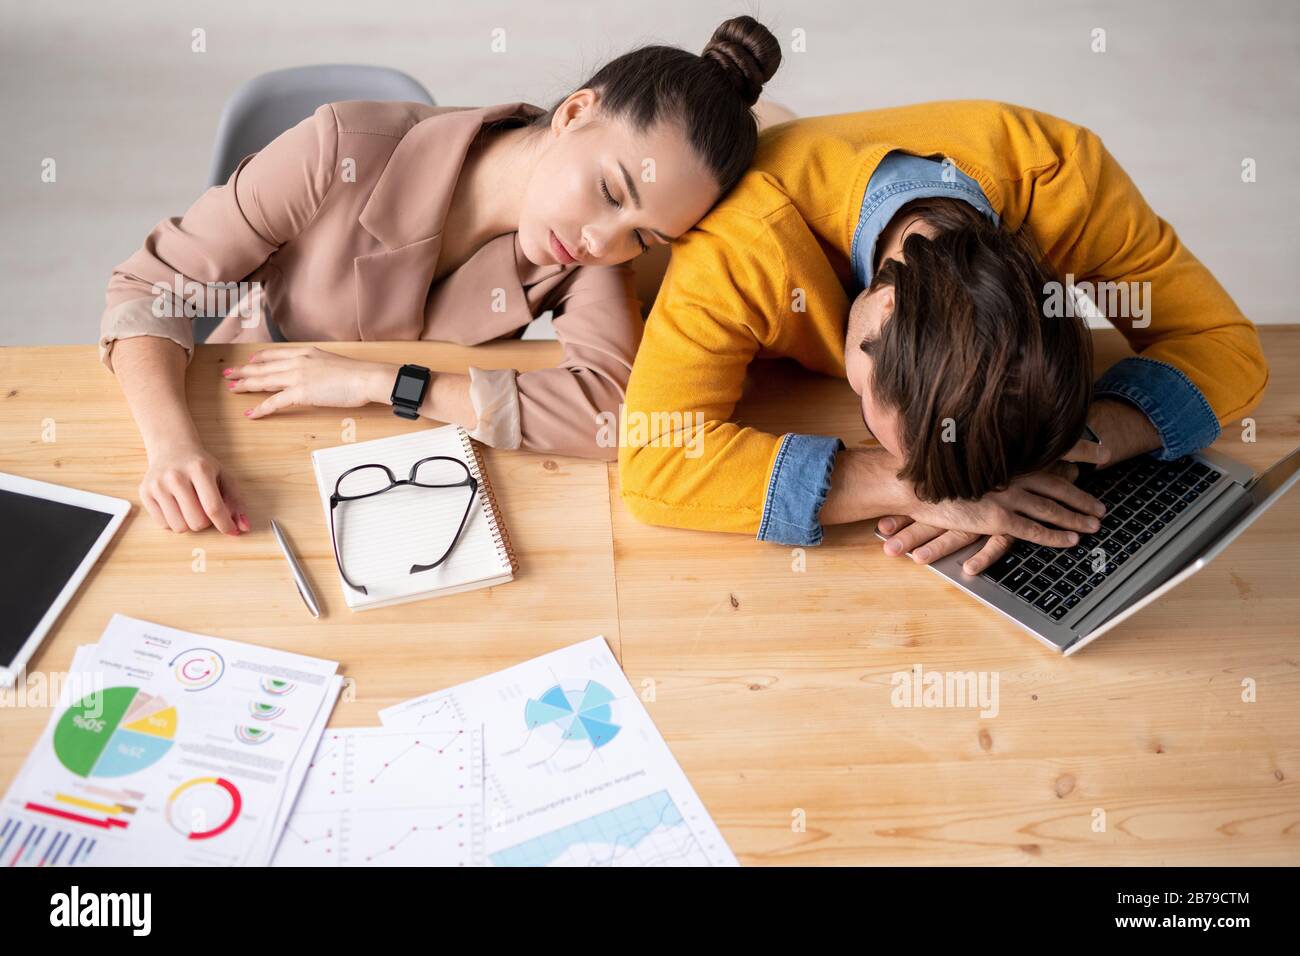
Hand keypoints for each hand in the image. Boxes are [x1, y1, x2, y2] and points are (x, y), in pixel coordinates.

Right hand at [139, 440, 248, 534]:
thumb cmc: (202, 466)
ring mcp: (157, 485)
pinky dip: (173, 521)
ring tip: (190, 507)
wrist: (172, 449)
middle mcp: (175, 476)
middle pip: (196, 522)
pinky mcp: (144, 493)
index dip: (225, 524)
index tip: (232, 531)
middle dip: (206, 522)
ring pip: (179, 527)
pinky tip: (176, 506)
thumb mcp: (224, 477)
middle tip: (205, 509)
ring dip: (189, 523)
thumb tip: (243, 528)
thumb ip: (236, 502)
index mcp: (199, 469)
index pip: (213, 508)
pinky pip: (163, 525)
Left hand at [224, 347, 395, 418]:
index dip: (260, 358)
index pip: (276, 354)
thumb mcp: (335, 363)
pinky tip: (251, 413)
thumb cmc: (358, 374)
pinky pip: (275, 401)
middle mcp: (298, 361)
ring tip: (232, 388)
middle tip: (229, 374)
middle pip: (264, 367)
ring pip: (264, 381)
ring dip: (246, 385)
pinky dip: (261, 408)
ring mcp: (298, 376)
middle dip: (244, 371)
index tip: (250, 361)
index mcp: (307, 352)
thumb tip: (318, 374)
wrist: (366, 377)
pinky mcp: (301, 392)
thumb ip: (321, 366)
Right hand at [877, 461, 1105, 572]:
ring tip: (1095, 525)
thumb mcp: (968, 460)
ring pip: (1052, 508)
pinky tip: (1070, 541)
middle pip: (1058, 486)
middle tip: (1102, 508)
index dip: (1076, 457)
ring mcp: (1006, 496)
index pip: (1049, 457)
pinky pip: (1033, 529)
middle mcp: (1011, 475)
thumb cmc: (936, 473)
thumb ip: (990, 462)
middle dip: (1083, 498)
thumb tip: (1002, 463)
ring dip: (1076, 518)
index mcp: (1006, 459)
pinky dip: (1055, 536)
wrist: (913, 484)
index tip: (1098, 456)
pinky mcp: (996, 518)